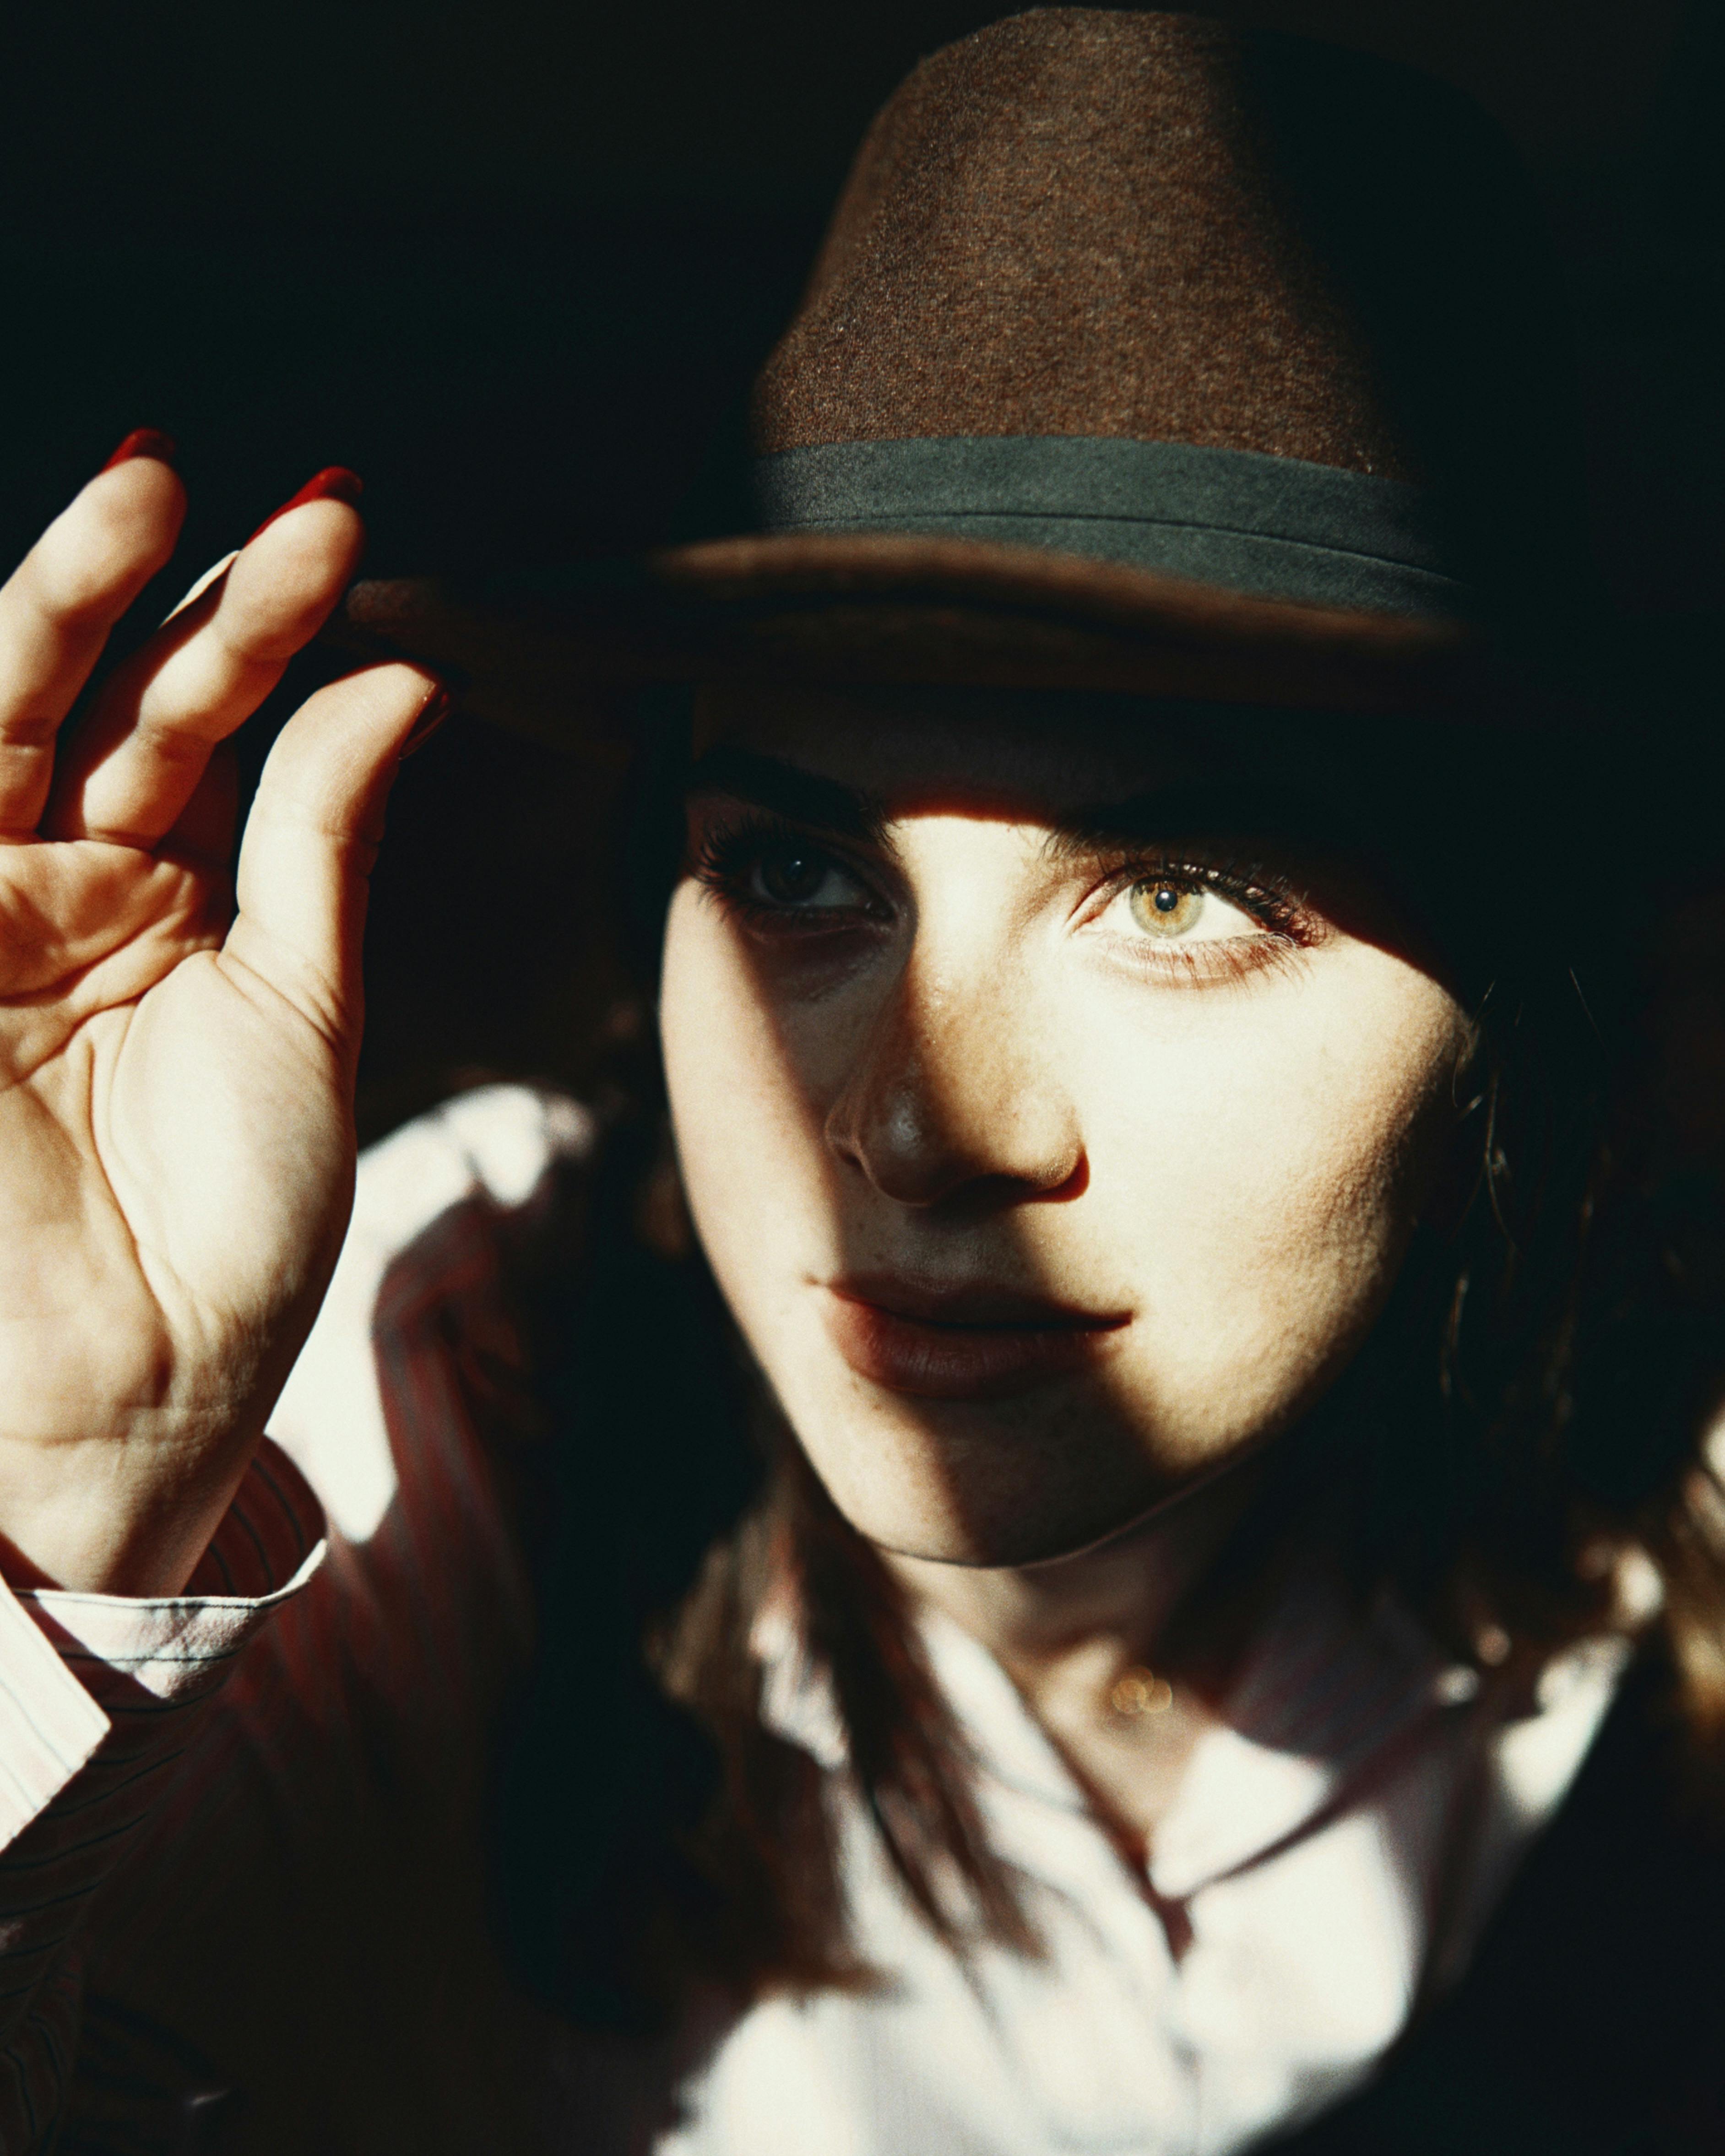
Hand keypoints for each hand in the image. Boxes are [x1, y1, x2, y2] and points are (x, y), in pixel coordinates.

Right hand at [0, 439, 441, 1593]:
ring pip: (9, 718)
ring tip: (148, 492)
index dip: (270, 622)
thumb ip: (324, 833)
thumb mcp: (306, 1000)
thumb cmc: (234, 1217)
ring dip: (68, 605)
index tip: (341, 524)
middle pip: (115, 698)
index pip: (218, 725)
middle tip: (256, 493)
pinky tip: (44, 617)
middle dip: (174, 592)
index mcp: (174, 901)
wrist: (134, 1383)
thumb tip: (405, 676)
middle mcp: (70, 886)